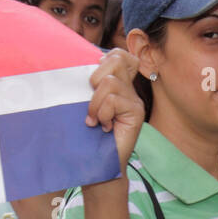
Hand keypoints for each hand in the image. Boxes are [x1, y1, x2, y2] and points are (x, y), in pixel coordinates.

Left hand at [87, 48, 145, 170]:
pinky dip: (102, 113)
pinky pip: (113, 100)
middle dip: (97, 76)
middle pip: (117, 58)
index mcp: (118, 85)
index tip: (92, 83)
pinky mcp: (136, 113)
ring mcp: (135, 101)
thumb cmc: (87, 136)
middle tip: (92, 100)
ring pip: (111, 81)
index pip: (119, 54)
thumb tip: (81, 64)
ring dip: (96, 102)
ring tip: (95, 119)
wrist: (97, 164)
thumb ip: (89, 86)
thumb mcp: (84, 104)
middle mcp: (130, 90)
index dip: (105, 59)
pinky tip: (103, 126)